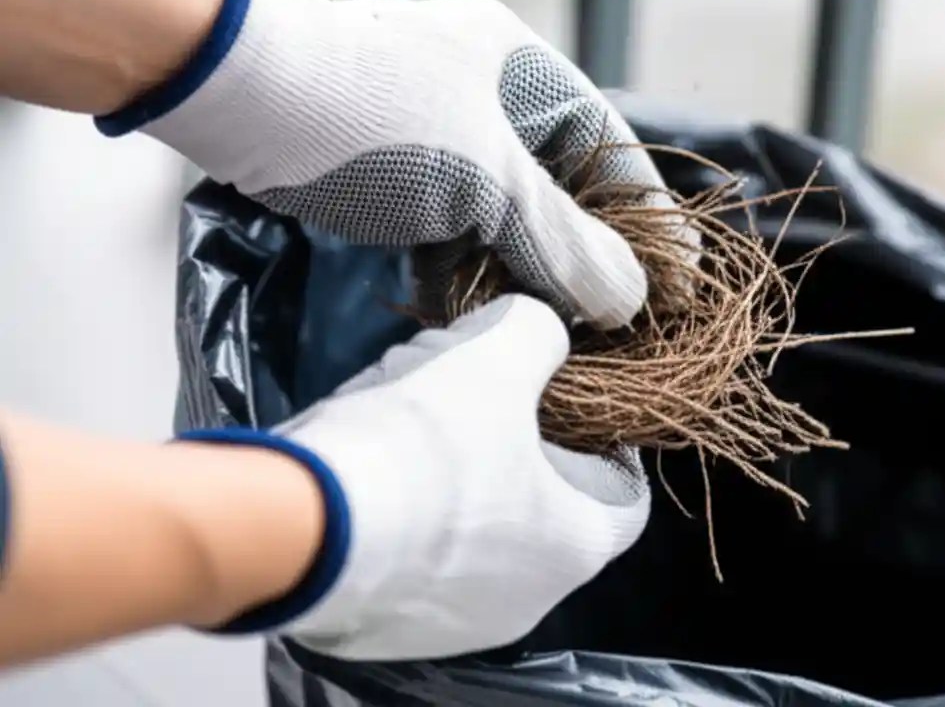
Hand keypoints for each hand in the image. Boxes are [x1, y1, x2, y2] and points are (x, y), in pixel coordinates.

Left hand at [98, 0, 681, 328]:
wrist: (230, 98)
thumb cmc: (370, 119)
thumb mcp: (485, 179)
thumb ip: (563, 243)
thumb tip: (629, 301)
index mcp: (525, 72)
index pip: (613, 154)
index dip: (648, 224)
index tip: (675, 288)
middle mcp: (488, 99)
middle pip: (562, 193)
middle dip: (583, 262)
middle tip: (616, 328)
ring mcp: (438, 137)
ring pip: (505, 220)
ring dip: (524, 278)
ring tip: (555, 339)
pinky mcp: (394, 177)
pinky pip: (453, 234)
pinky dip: (464, 276)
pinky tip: (474, 319)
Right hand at [257, 295, 646, 659]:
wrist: (302, 526)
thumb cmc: (427, 448)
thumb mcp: (495, 357)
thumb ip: (536, 334)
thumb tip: (541, 334)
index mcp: (576, 547)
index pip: (622, 495)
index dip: (598, 442)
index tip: (562, 405)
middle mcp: (527, 603)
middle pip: (537, 506)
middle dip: (508, 446)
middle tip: (469, 401)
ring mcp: (453, 627)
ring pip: (468, 531)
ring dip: (447, 478)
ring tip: (402, 424)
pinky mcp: (383, 631)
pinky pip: (408, 558)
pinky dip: (398, 515)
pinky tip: (364, 473)